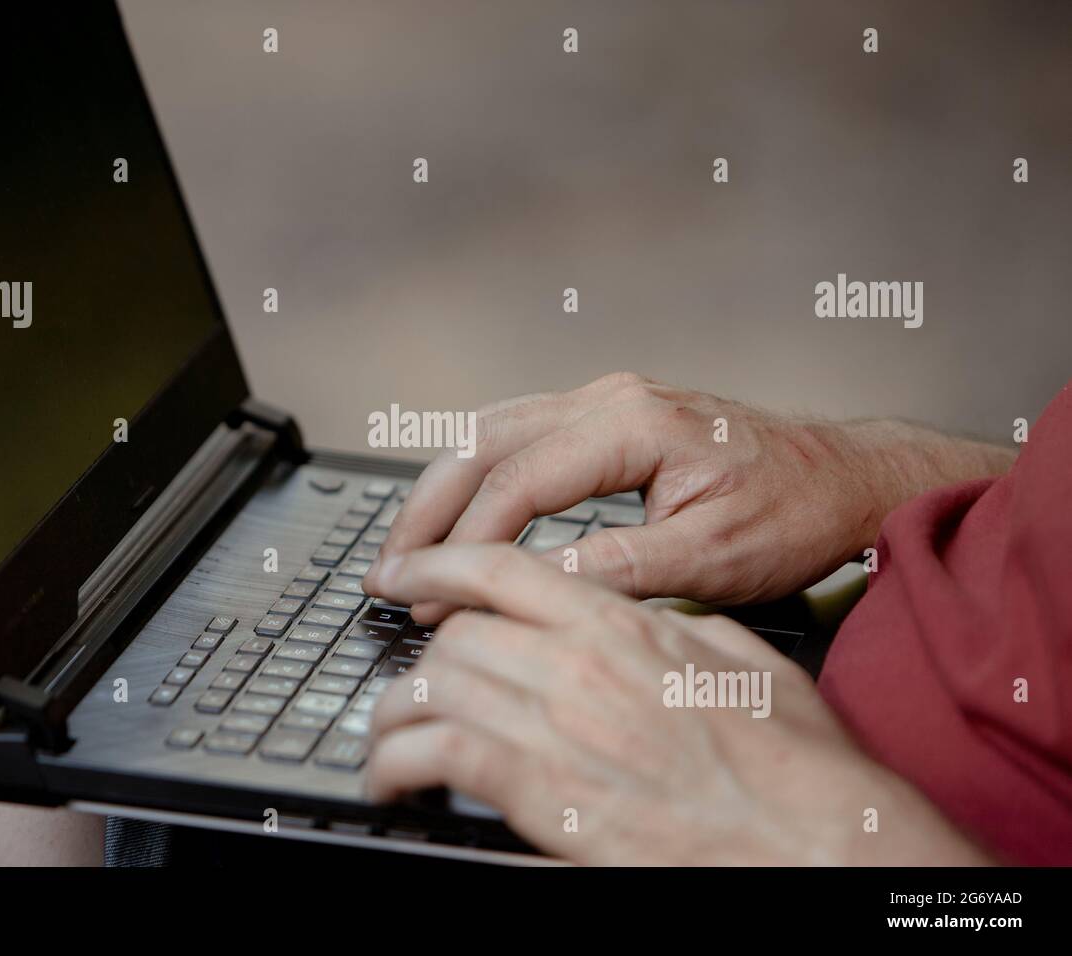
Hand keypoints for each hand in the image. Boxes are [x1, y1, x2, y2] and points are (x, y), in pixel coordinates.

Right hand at [365, 372, 1015, 615]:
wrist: (844, 478)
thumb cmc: (792, 513)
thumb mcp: (710, 557)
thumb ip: (617, 567)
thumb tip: (530, 583)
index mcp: (632, 424)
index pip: (516, 481)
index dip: (463, 545)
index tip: (429, 596)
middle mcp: (609, 398)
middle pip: (482, 441)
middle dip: (425, 509)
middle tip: (387, 570)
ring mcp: (606, 401)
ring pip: (490, 430)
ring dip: (440, 488)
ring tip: (405, 546)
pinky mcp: (607, 418)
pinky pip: (517, 436)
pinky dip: (474, 477)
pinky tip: (456, 515)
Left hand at [366, 544, 990, 864]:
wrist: (819, 839)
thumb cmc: (794, 761)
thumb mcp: (738, 661)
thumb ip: (672, 630)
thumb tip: (639, 619)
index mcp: (621, 626)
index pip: (500, 568)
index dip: (436, 562)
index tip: (402, 572)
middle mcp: (579, 669)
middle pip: (455, 634)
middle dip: (424, 656)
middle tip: (414, 679)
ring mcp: (559, 734)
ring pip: (433, 690)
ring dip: (396, 711)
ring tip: (388, 735)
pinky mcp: (548, 803)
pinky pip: (442, 759)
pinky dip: (401, 763)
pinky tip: (397, 778)